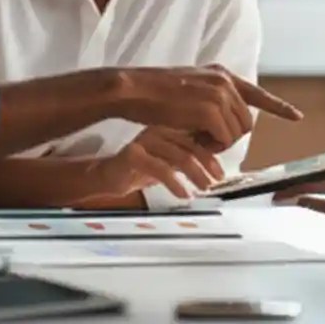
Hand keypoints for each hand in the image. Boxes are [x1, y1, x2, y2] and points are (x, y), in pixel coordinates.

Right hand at [95, 128, 225, 199]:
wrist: (105, 176)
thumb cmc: (137, 170)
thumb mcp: (166, 163)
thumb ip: (185, 160)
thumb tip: (213, 167)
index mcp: (167, 130)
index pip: (196, 139)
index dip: (211, 156)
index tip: (220, 173)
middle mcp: (157, 131)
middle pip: (190, 146)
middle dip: (207, 165)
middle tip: (216, 182)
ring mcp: (144, 141)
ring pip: (179, 156)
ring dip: (195, 175)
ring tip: (204, 189)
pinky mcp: (133, 155)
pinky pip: (160, 168)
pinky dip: (175, 183)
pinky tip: (183, 195)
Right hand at [109, 64, 302, 149]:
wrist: (134, 89)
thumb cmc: (154, 94)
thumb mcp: (189, 89)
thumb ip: (212, 99)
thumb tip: (228, 121)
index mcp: (220, 74)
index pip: (256, 93)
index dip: (278, 107)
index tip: (297, 117)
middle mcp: (225, 81)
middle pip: (246, 122)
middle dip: (229, 138)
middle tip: (205, 141)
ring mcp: (219, 94)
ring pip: (237, 133)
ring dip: (220, 143)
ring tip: (195, 138)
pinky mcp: (210, 110)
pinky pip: (223, 139)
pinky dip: (212, 146)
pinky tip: (195, 139)